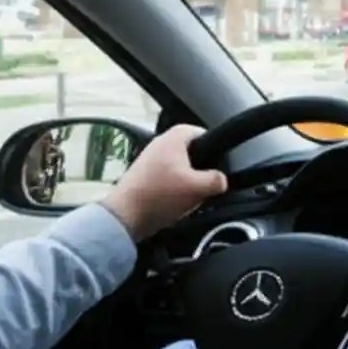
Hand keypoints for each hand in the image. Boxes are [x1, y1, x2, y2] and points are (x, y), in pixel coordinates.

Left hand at [102, 125, 227, 241]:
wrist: (125, 216)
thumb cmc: (160, 195)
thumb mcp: (198, 188)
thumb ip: (217, 180)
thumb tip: (222, 180)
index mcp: (174, 138)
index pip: (203, 132)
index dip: (215, 147)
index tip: (220, 164)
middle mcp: (160, 142)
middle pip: (192, 150)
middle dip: (202, 167)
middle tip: (207, 182)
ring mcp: (150, 158)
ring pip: (181, 165)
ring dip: (189, 180)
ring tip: (192, 195)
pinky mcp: (144, 174)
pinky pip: (168, 176)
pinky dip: (175, 187)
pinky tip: (177, 202)